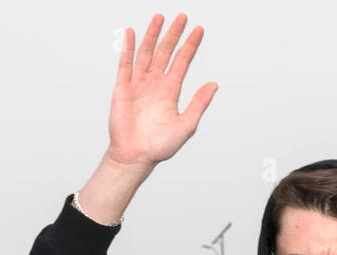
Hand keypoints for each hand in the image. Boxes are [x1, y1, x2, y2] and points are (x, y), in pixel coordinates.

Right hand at [105, 13, 216, 169]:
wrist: (136, 156)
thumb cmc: (160, 146)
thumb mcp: (186, 125)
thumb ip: (199, 104)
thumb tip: (213, 84)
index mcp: (171, 91)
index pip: (182, 62)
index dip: (190, 46)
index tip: (198, 30)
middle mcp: (155, 84)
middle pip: (165, 52)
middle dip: (173, 34)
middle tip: (182, 17)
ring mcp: (138, 84)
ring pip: (146, 53)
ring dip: (152, 35)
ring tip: (160, 17)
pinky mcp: (122, 88)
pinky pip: (125, 64)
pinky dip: (128, 48)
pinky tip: (132, 33)